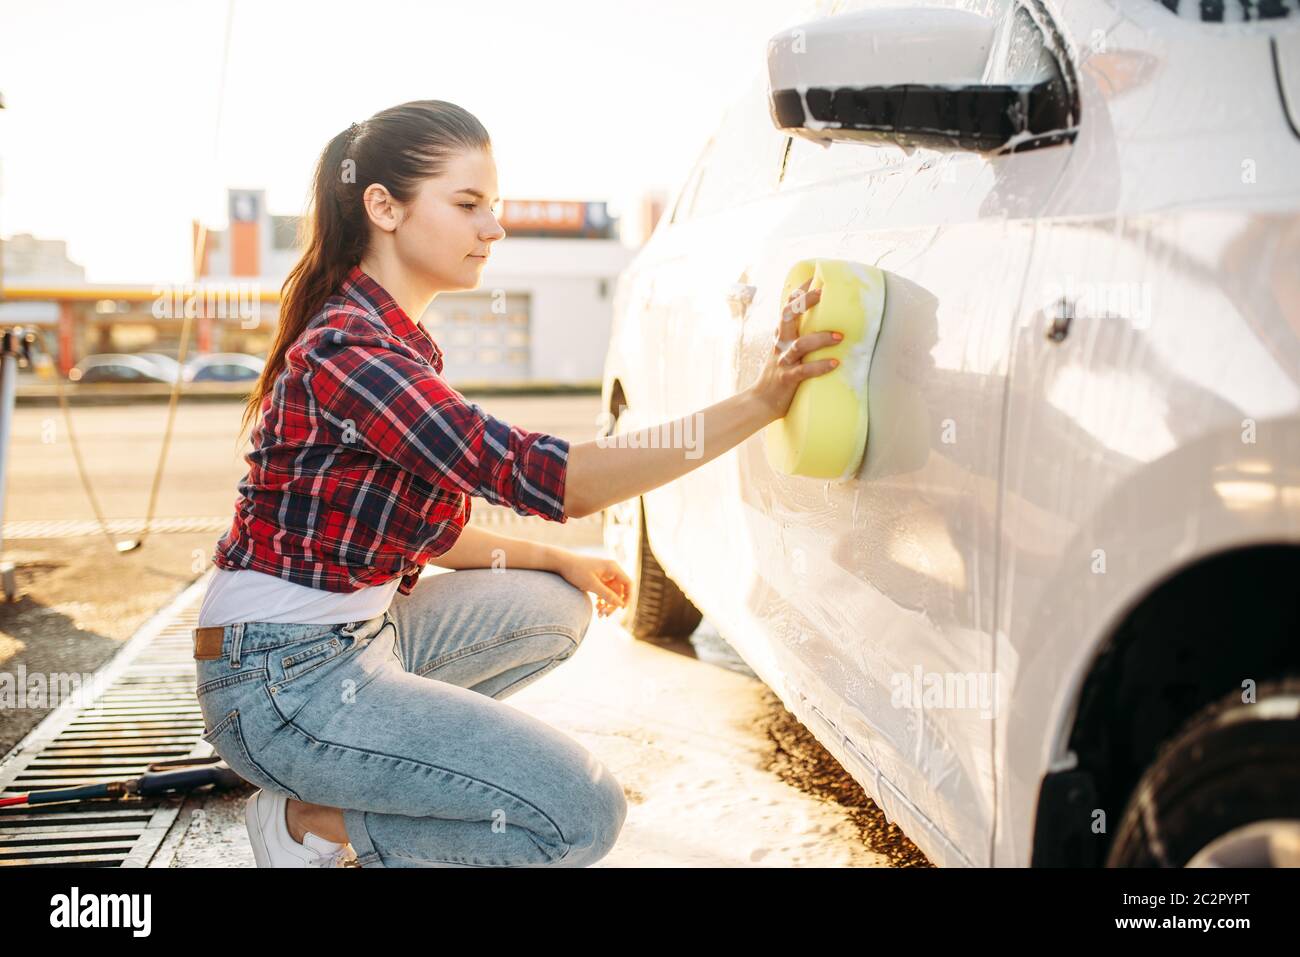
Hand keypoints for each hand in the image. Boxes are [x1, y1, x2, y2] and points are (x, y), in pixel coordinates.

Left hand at [552, 550, 631, 617]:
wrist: (561, 563)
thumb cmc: (576, 571)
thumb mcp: (592, 585)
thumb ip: (607, 595)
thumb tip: (621, 604)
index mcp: (613, 568)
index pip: (628, 583)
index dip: (628, 597)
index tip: (622, 609)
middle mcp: (611, 570)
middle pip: (620, 591)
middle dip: (614, 604)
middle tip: (605, 615)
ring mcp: (605, 575)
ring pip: (613, 593)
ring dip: (608, 604)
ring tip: (599, 614)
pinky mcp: (598, 579)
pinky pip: (605, 592)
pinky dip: (603, 600)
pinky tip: (597, 607)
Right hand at [748, 279, 840, 420]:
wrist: (760, 402)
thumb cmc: (779, 376)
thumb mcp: (786, 352)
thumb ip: (800, 338)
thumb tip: (826, 325)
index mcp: (781, 336)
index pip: (787, 307)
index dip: (799, 292)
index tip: (814, 278)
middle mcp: (780, 344)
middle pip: (788, 316)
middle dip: (805, 303)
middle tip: (824, 293)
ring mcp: (783, 361)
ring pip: (800, 344)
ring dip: (820, 338)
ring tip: (839, 336)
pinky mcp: (787, 379)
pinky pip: (803, 371)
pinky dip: (820, 366)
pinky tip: (835, 364)